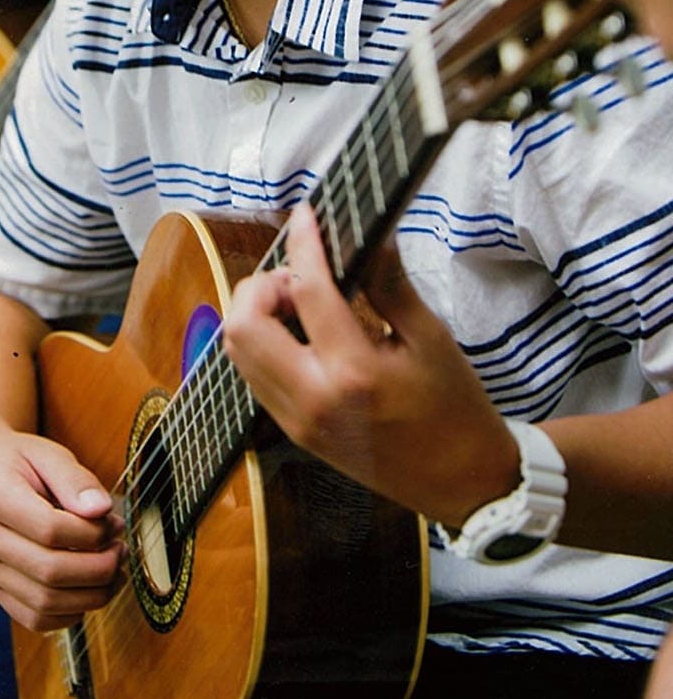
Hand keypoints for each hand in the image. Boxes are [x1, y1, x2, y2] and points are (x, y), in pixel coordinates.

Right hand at [0, 420, 124, 630]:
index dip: (91, 532)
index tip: (113, 521)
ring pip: (43, 604)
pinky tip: (88, 589)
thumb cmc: (16, 461)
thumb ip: (75, 479)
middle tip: (120, 549)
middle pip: (48, 572)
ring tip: (112, 569)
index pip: (49, 529)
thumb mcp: (47, 453)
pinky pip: (33, 618)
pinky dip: (69, 613)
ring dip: (90, 594)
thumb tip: (101, 510)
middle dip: (98, 568)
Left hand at [222, 201, 519, 527]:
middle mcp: (313, 398)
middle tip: (301, 276)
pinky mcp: (293, 431)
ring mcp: (297, 420)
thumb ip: (389, 283)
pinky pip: (252, 375)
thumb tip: (371, 233)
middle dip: (262, 284)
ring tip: (300, 303)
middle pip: (245, 324)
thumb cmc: (455, 408)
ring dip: (256, 313)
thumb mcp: (431, 338)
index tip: (306, 215)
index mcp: (354, 372)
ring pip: (238, 351)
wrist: (461, 483)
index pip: (307, 290)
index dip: (303, 242)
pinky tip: (298, 332)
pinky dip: (262, 342)